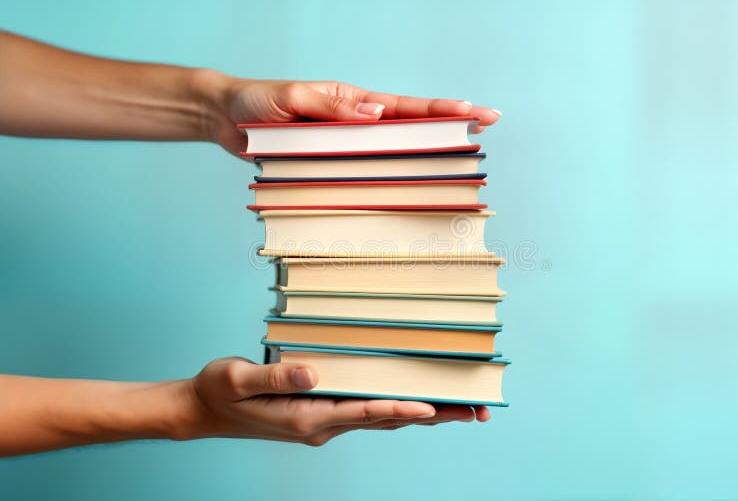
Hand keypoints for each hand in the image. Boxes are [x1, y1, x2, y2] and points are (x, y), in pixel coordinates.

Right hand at [180, 357, 489, 445]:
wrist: (200, 411)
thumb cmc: (218, 393)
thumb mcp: (237, 379)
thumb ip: (275, 376)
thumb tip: (312, 372)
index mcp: (307, 419)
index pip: (364, 413)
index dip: (400, 409)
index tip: (433, 408)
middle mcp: (322, 425)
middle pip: (387, 421)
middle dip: (433, 416)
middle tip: (475, 412)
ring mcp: (323, 422)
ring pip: (382, 418)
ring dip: (420, 413)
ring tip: (460, 407)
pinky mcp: (319, 414)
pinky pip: (366, 411)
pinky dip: (395, 407)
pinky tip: (410, 397)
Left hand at [197, 73, 501, 153]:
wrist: (228, 119)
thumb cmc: (258, 101)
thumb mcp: (293, 98)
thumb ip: (331, 107)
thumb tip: (376, 113)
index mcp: (351, 100)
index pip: (403, 106)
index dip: (439, 110)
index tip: (474, 111)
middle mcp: (355, 123)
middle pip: (408, 127)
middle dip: (446, 128)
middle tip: (484, 130)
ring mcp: (344, 145)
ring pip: (390, 153)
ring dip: (421, 157)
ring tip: (456, 163)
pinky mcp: (329, 164)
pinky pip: (362, 173)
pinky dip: (383, 181)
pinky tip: (403, 191)